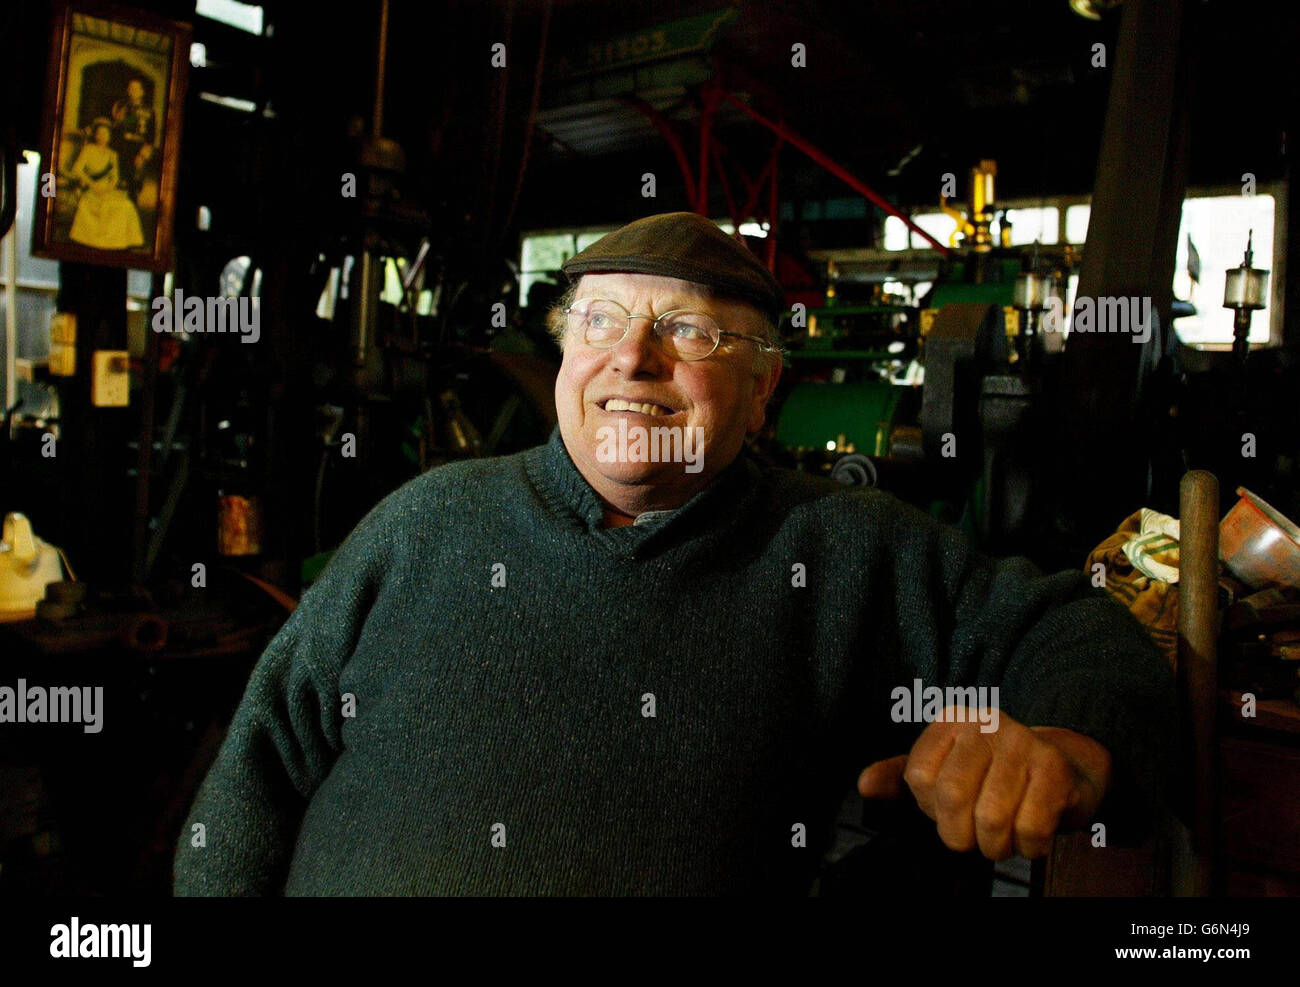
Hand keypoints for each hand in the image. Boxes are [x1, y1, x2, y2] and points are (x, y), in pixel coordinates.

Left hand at [857, 709, 1111, 859]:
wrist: (1066, 771)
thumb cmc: (993, 776)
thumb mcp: (943, 771)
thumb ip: (900, 778)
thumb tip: (864, 785)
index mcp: (950, 721)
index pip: (918, 776)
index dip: (932, 808)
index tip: (951, 809)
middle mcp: (984, 722)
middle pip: (952, 796)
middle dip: (961, 835)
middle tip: (975, 838)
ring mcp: (1022, 742)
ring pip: (992, 818)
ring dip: (997, 846)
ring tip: (1004, 838)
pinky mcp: (1055, 768)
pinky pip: (1031, 828)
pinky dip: (1029, 847)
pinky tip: (1031, 836)